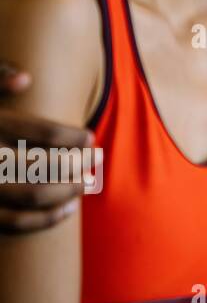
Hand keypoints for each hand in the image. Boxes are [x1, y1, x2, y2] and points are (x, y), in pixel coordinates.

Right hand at [0, 63, 87, 232]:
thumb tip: (25, 80)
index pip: (44, 133)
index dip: (73, 138)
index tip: (90, 138)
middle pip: (44, 165)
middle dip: (77, 164)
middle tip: (96, 160)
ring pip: (33, 196)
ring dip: (67, 192)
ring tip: (86, 184)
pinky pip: (14, 223)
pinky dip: (46, 220)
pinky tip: (68, 210)